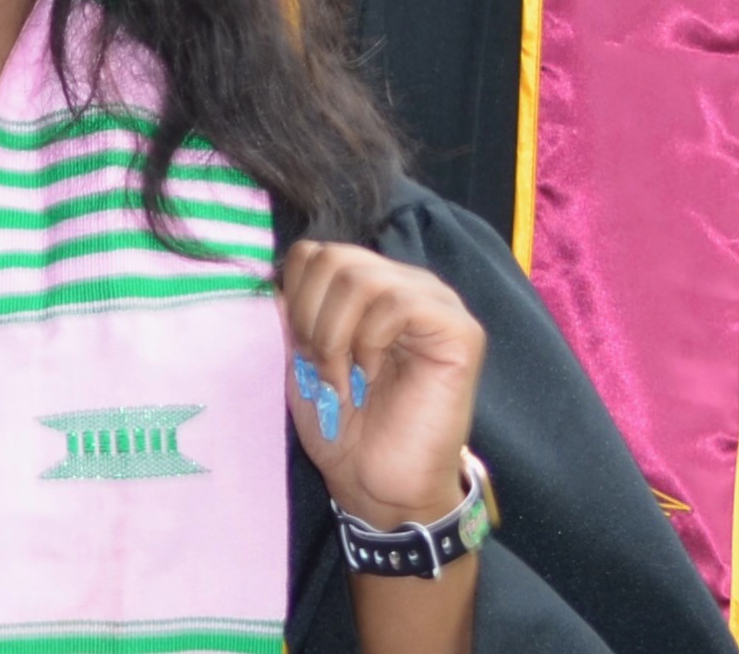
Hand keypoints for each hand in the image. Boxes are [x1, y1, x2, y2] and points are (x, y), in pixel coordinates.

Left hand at [281, 241, 484, 529]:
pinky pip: (398, 303)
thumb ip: (293, 316)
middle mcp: (406, 285)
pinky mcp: (459, 330)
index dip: (294, 299)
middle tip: (322, 367)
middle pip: (333, 257)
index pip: (315, 252)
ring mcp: (436, 303)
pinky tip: (372, 375)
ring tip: (343, 378)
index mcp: (370, 288)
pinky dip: (369, 342)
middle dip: (310, 318)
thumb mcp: (302, 362)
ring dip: (335, 336)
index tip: (300, 350)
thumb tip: (278, 281)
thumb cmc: (345, 429)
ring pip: (361, 277)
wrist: (379, 486)